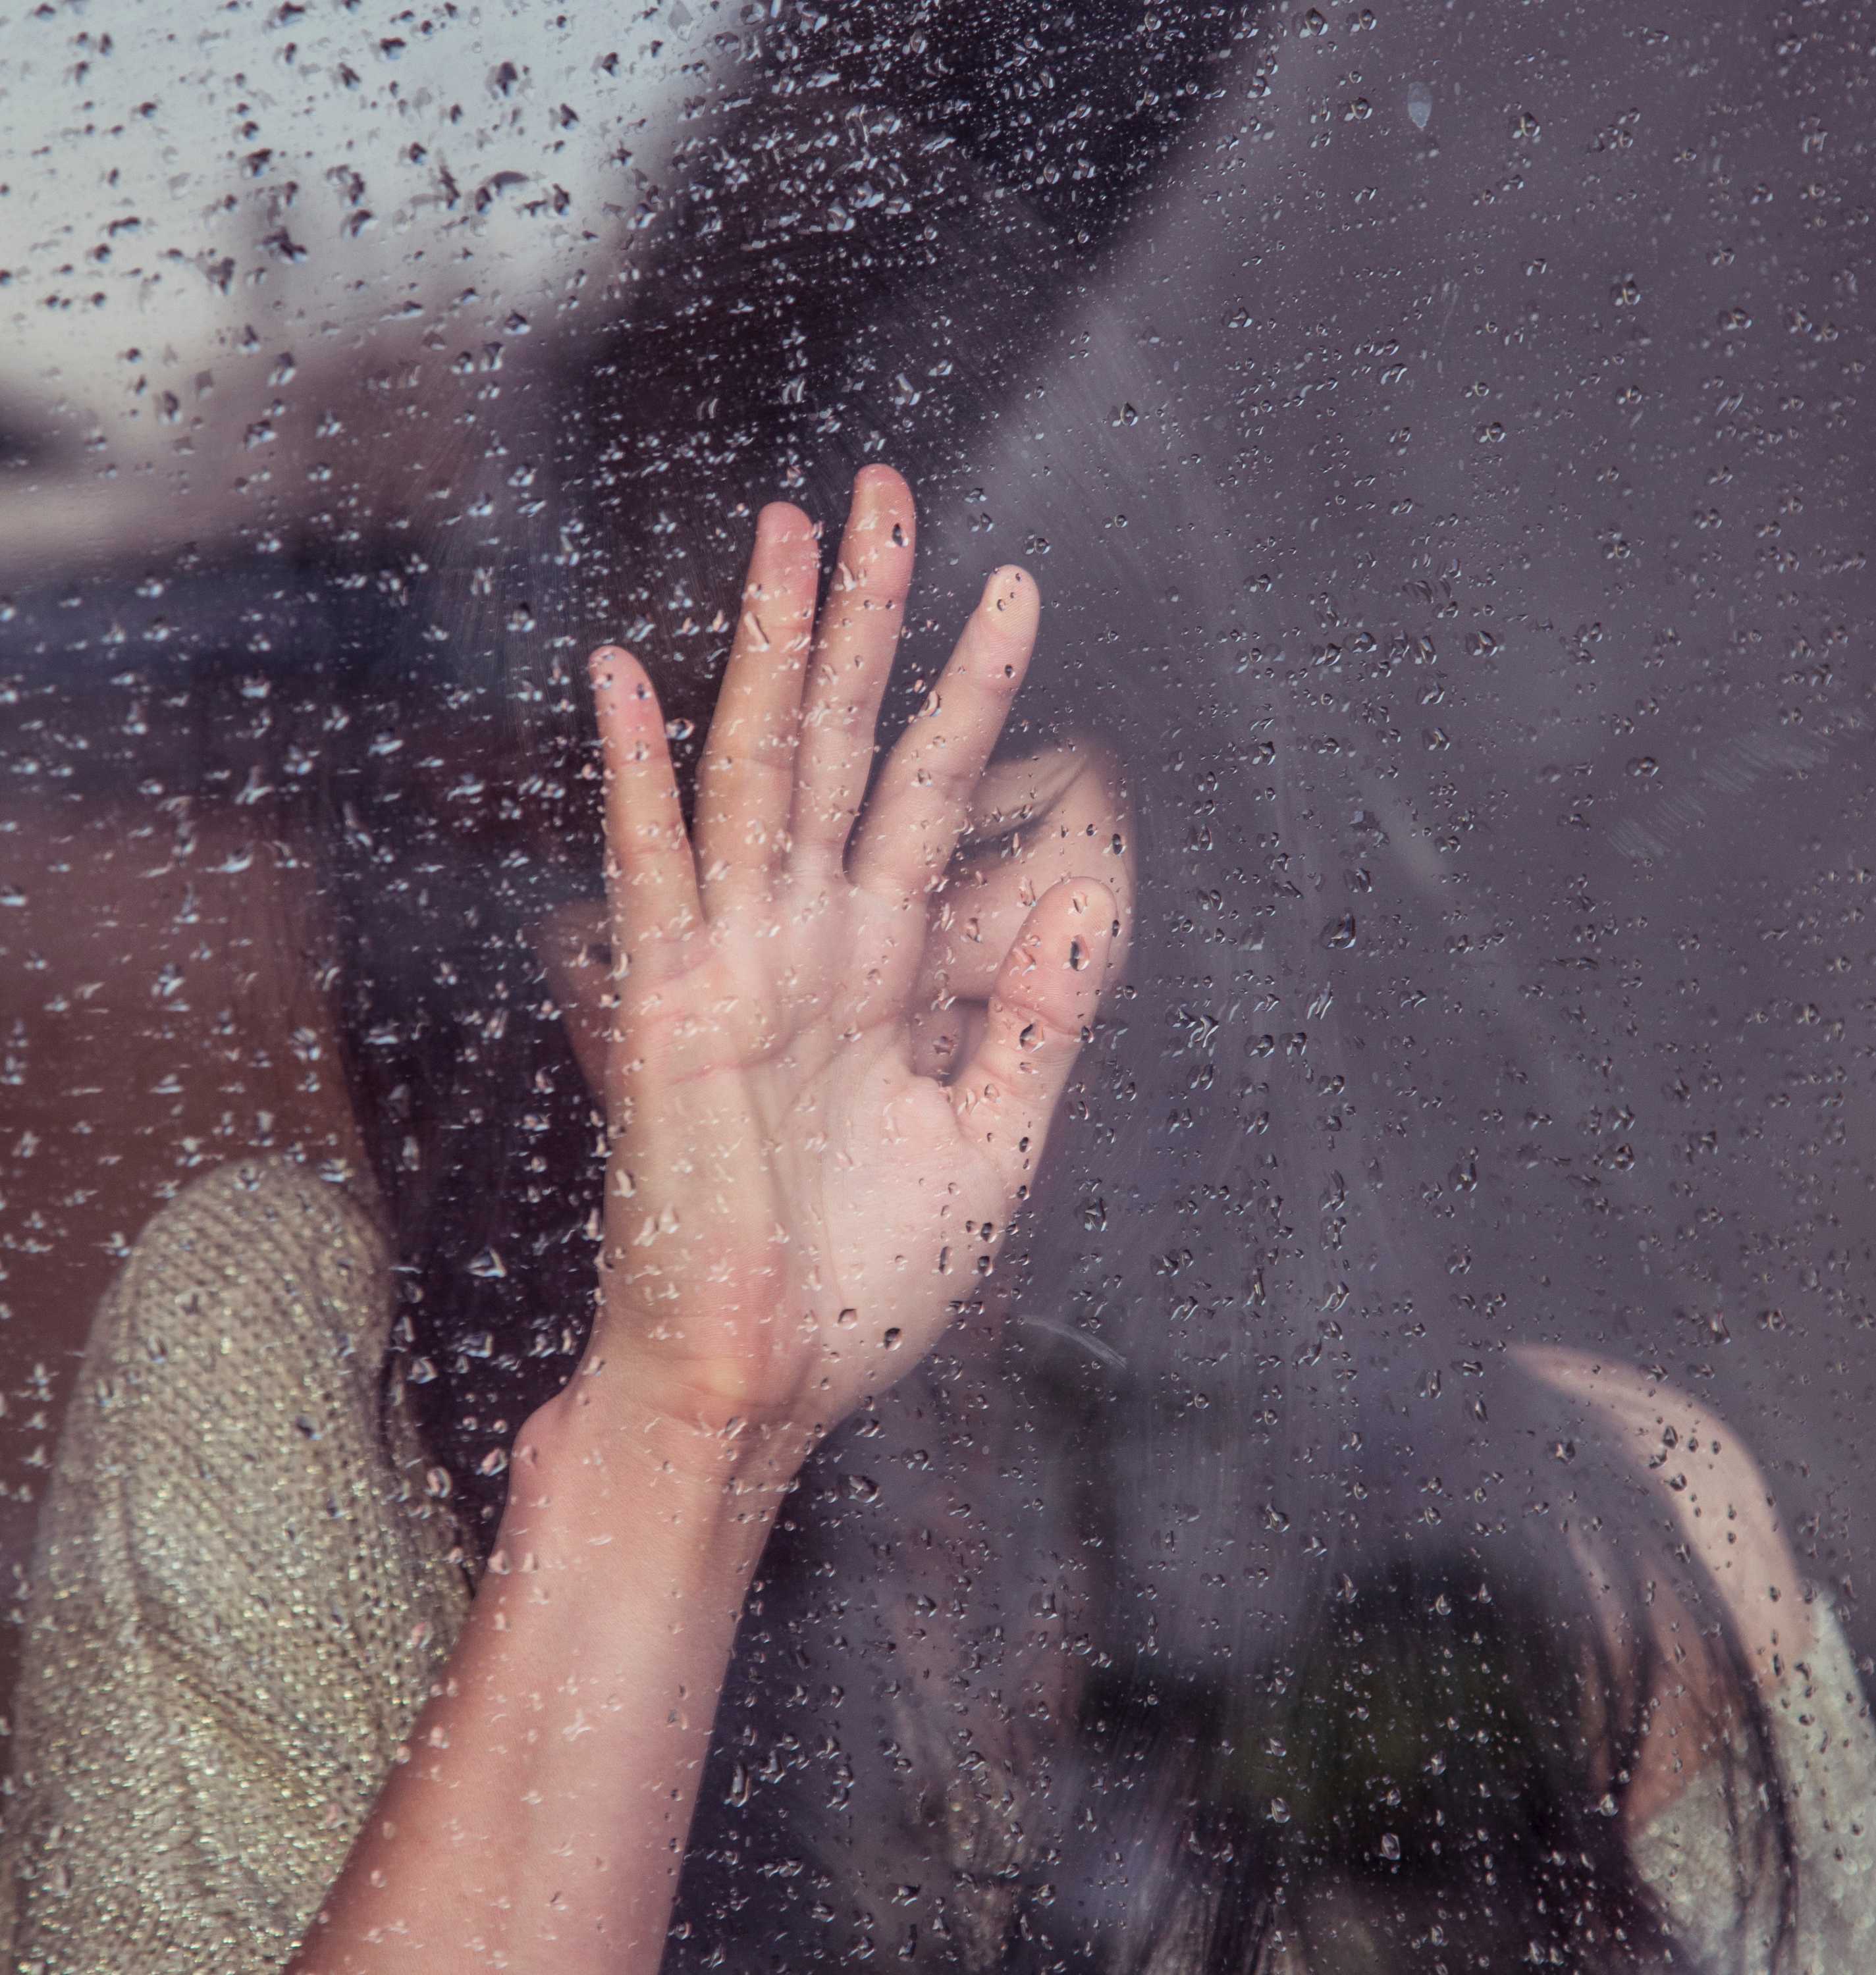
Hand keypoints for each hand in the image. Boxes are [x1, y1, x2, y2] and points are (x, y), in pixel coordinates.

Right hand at [541, 467, 1121, 1468]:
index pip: (926, 796)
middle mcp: (805, 946)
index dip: (969, 694)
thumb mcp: (987, 1143)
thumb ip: (1037, 1017)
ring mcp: (732, 968)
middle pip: (838, 746)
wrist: (762, 1391)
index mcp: (879, 973)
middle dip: (866, 621)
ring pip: (756, 775)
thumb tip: (1087, 890)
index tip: (1013, 593)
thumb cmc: (858, 1289)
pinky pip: (653, 873)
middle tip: (886, 495)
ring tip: (792, 530)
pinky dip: (636, 775)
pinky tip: (627, 676)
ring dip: (771, 652)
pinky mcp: (667, 1013)